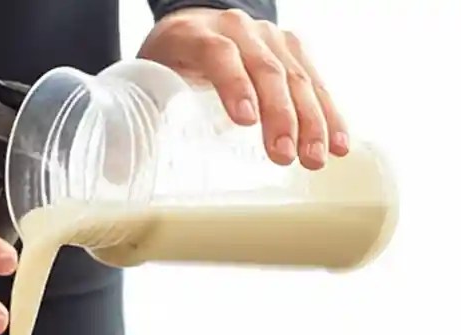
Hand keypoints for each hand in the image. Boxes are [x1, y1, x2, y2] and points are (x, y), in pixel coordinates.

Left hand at [138, 8, 347, 169]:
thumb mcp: (148, 83)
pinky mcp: (293, 52)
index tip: (245, 122)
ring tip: (317, 159)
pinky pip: (315, 82)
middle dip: (281, 115)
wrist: (194, 29)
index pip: (219, 54)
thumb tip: (120, 179)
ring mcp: (270, 38)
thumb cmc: (167, 66)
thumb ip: (138, 122)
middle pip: (266, 69)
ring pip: (297, 76)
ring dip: (312, 120)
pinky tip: (339, 144)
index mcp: (196, 34)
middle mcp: (238, 30)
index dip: (233, 84)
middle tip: (285, 158)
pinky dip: (329, 113)